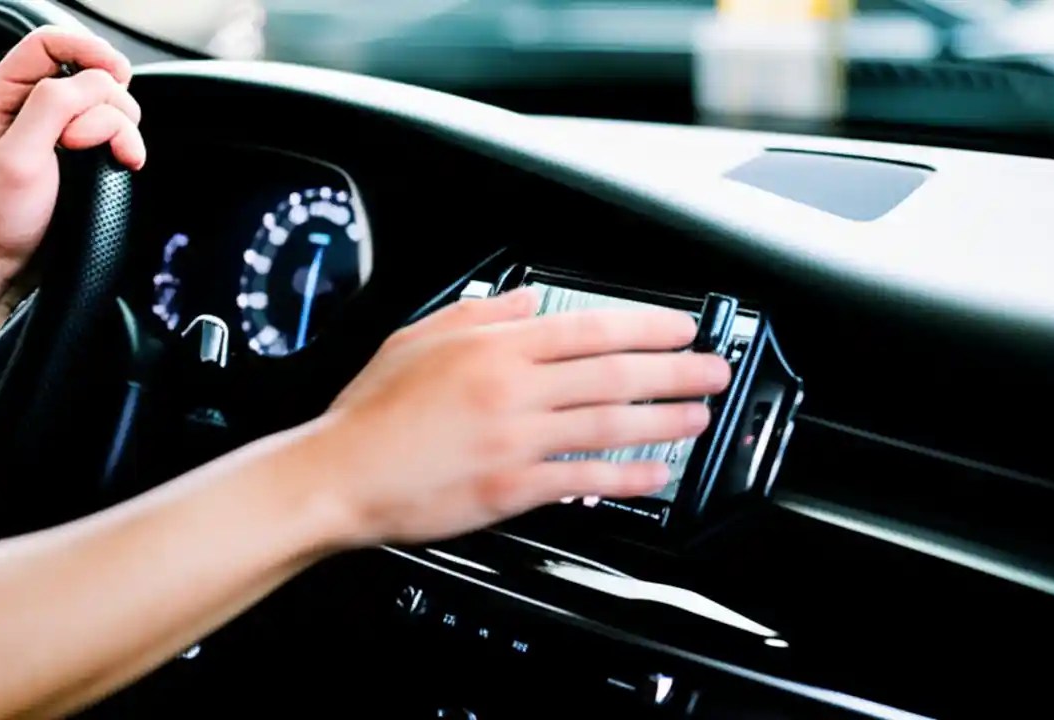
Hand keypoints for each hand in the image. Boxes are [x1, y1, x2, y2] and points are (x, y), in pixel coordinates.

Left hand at [0, 27, 145, 296]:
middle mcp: (33, 107)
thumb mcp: (19, 156)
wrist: (8, 262)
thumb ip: (52, 108)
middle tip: (89, 140)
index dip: (86, 48)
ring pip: (111, 104)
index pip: (48, 42)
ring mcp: (60, 131)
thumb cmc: (0, 216)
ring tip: (112, 157)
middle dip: (108, 102)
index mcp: (4, 95)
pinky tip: (124, 161)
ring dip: (121, 128)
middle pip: (91, 74)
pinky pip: (118, 132)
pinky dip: (128, 143)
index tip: (115, 72)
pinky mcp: (82, 154)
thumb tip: (93, 84)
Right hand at [324, 288, 732, 544]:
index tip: (679, 327)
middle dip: (675, 370)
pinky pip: (584, 480)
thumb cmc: (371, 411)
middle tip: (713, 370)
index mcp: (492, 348)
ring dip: (664, 420)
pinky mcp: (512, 488)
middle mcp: (512, 389)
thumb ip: (477, 313)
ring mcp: (516, 439)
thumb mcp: (417, 337)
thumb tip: (522, 300)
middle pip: (613, 373)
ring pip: (609, 423)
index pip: (586, 327)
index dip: (644, 326)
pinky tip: (655, 474)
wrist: (340, 475)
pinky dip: (627, 477)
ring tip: (698, 418)